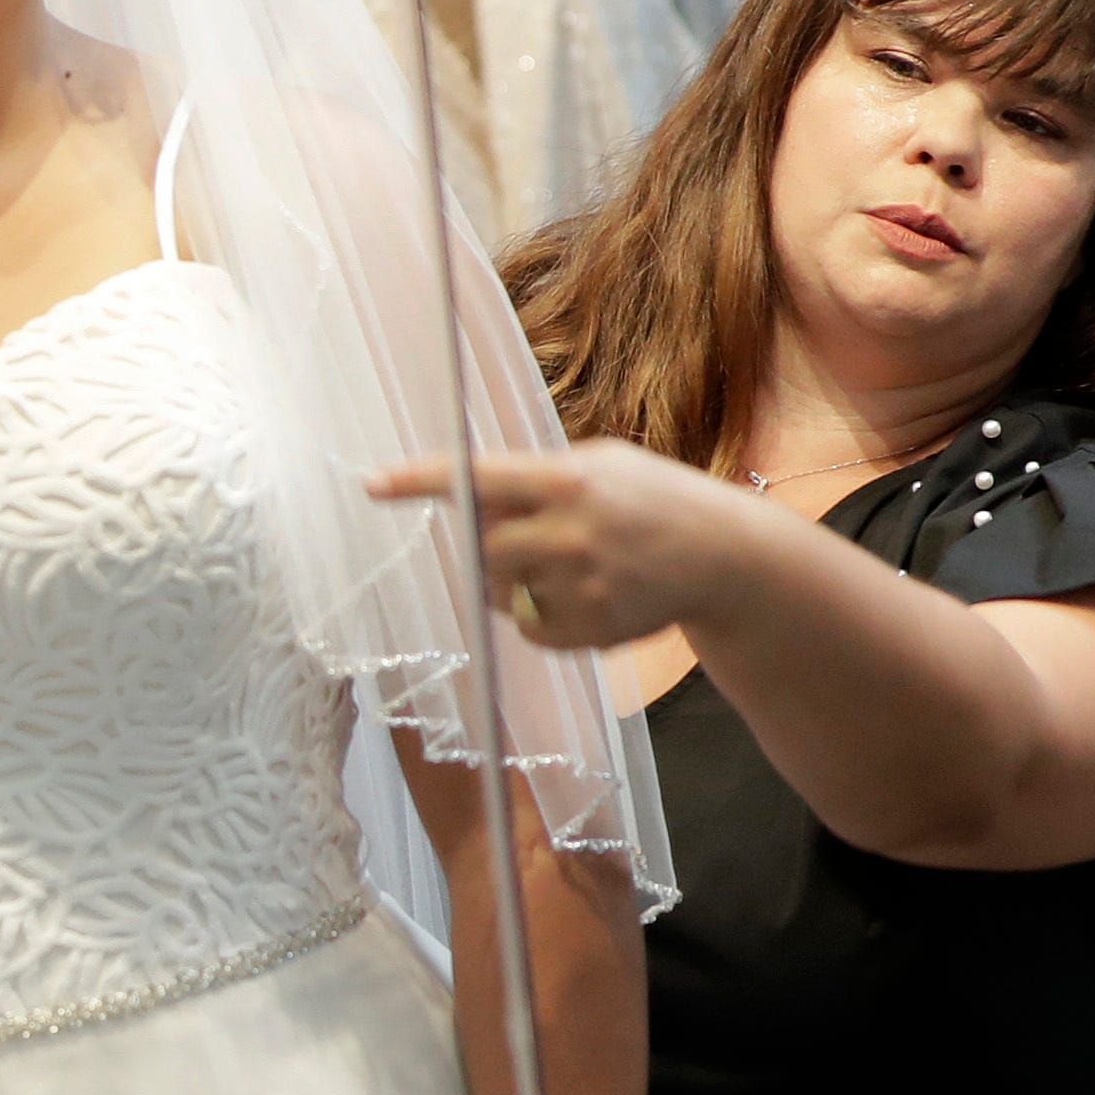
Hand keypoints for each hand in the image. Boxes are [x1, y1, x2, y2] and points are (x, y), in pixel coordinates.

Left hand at [366, 441, 768, 651]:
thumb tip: (467, 498)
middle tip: (525, 533)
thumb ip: (535, 478)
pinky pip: (530, 627)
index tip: (372, 484)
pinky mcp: (588, 630)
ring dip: (514, 578)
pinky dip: (540, 613)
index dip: (419, 482)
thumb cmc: (651, 499)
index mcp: (570, 480)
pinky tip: (586, 592)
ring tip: (570, 560)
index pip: (477, 478)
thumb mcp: (602, 464)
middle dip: (489, 542)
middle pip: (482, 547)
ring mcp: (580, 586)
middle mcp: (570, 532)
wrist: (722, 556)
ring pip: (501, 591)